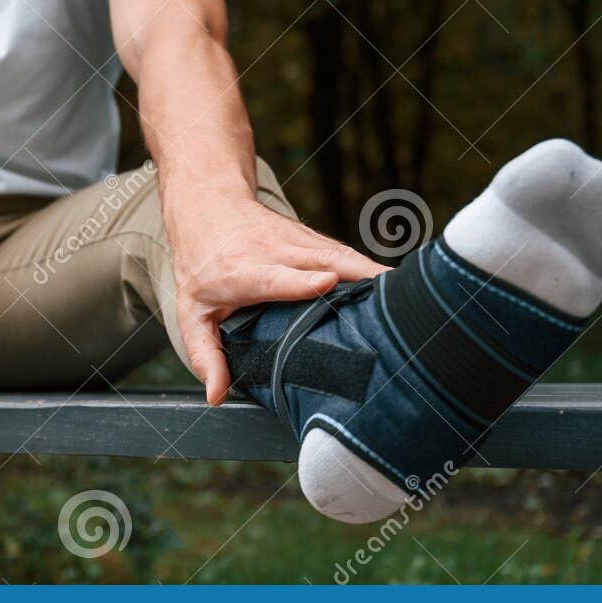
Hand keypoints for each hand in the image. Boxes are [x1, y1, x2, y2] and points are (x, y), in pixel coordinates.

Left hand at [168, 192, 389, 405]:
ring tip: (410, 301)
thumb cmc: (200, 263)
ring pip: (342, 256)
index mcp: (242, 272)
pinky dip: (373, 271)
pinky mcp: (314, 240)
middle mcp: (273, 252)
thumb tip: (217, 395)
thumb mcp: (191, 311)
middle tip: (391, 310)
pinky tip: (401, 289)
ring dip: (374, 276)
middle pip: (322, 262)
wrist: (208, 206)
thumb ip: (205, 353)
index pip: (274, 275)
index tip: (328, 283)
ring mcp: (297, 242)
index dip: (302, 280)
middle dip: (356, 280)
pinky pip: (349, 255)